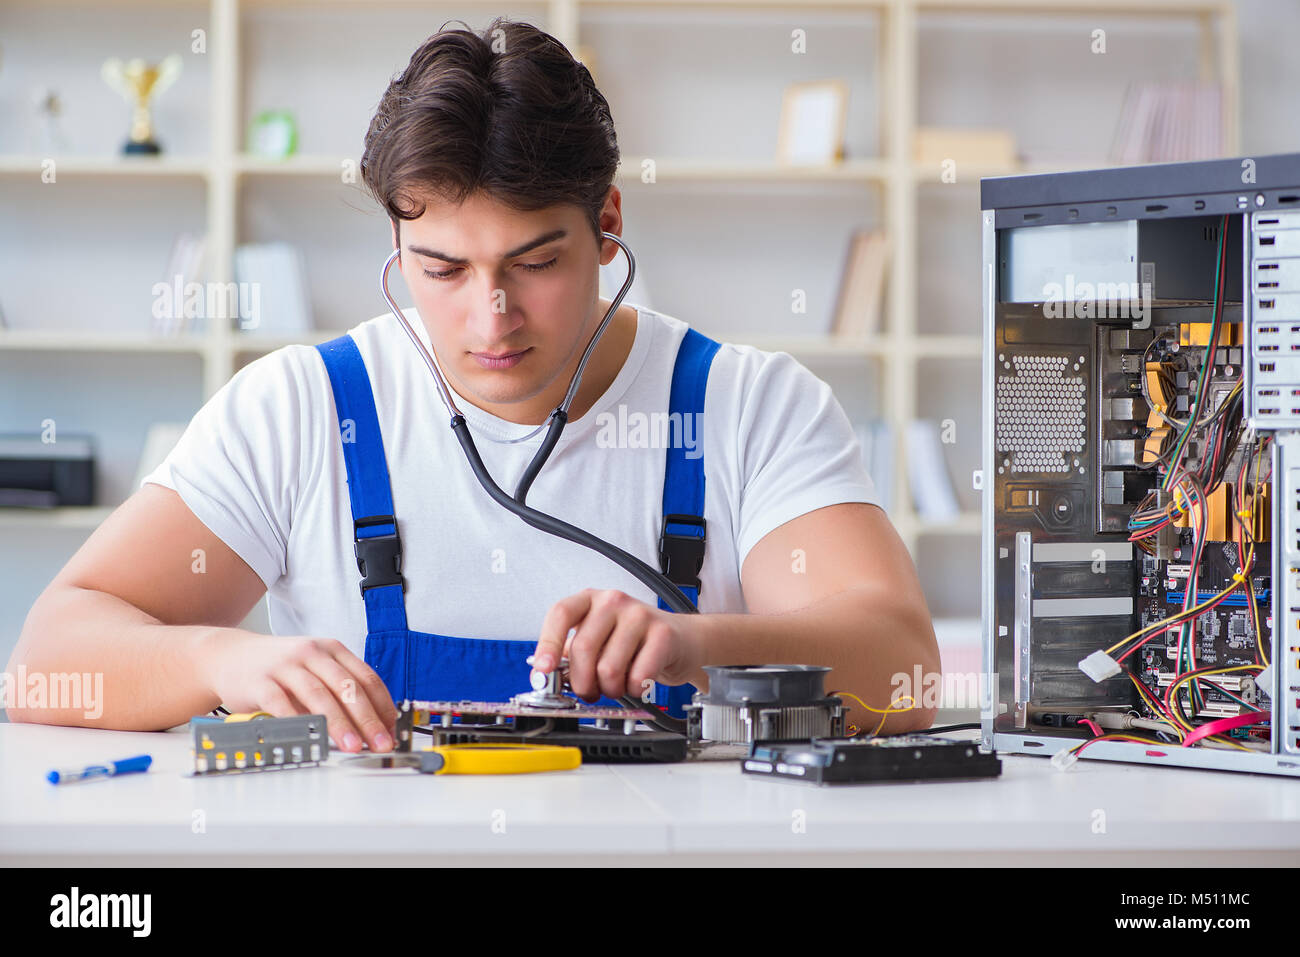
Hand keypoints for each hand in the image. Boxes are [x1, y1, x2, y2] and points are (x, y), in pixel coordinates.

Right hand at [197, 631, 398, 752]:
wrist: (230, 655)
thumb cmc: (279, 668)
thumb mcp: (315, 668)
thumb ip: (339, 691)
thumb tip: (372, 726)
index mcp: (332, 650)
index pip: (366, 678)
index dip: (382, 706)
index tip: (391, 731)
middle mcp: (312, 653)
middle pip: (347, 687)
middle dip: (368, 719)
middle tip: (380, 743)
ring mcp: (286, 666)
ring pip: (319, 695)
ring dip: (339, 724)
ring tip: (353, 746)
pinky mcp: (261, 681)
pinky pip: (283, 703)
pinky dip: (300, 722)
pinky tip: (311, 738)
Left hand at [532, 588, 702, 701]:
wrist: (684, 639)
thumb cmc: (636, 642)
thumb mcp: (599, 639)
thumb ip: (572, 653)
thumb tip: (547, 675)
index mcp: (591, 600)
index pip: (560, 614)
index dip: (547, 644)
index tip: (543, 671)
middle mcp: (613, 601)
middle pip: (582, 648)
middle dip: (582, 682)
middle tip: (590, 692)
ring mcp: (639, 614)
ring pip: (608, 667)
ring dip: (611, 689)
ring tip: (618, 685)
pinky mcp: (663, 633)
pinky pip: (638, 675)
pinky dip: (635, 689)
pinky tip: (639, 683)